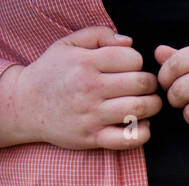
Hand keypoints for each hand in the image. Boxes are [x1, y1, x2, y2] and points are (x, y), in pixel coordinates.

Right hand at [0, 27, 160, 149]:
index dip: (138, 62)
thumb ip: (98, 35)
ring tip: (149, 104)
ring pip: (139, 109)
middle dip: (151, 83)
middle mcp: (90, 88)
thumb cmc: (52, 73)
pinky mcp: (93, 138)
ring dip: (152, 106)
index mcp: (86, 62)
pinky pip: (129, 139)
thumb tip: (128, 42)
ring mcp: (92, 115)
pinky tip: (142, 124)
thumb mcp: (68, 44)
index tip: (133, 68)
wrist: (27, 105)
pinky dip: (143, 132)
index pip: (132, 58)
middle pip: (140, 83)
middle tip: (148, 86)